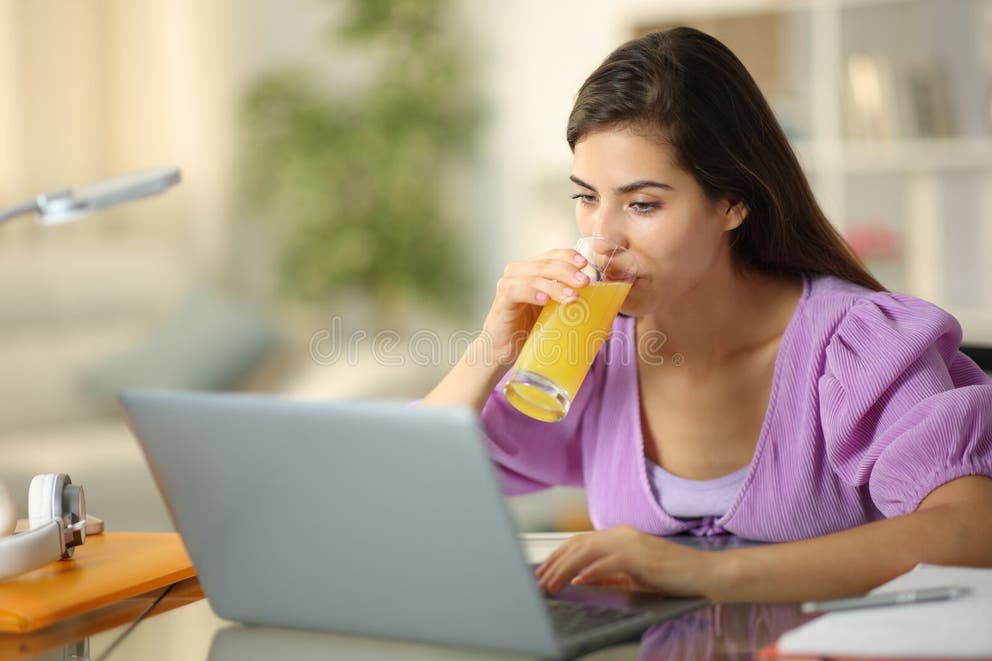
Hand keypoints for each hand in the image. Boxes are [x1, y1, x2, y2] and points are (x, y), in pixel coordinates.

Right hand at [479, 248, 590, 364]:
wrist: (503, 352)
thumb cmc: (529, 332)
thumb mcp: (554, 316)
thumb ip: (572, 310)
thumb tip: (607, 321)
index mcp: (534, 271)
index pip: (553, 255)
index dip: (569, 256)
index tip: (586, 265)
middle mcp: (520, 273)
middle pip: (546, 263)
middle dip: (568, 271)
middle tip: (585, 283)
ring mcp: (508, 284)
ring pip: (534, 276)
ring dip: (555, 284)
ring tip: (572, 297)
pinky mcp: (501, 300)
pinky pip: (516, 290)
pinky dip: (532, 292)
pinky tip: (545, 300)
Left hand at [535, 525, 713, 597]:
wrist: (705, 573)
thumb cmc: (672, 577)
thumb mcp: (633, 576)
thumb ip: (608, 575)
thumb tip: (579, 579)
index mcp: (620, 536)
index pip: (580, 542)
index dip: (558, 555)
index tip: (543, 570)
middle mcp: (622, 534)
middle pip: (579, 544)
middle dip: (555, 562)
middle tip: (539, 580)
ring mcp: (632, 543)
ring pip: (588, 551)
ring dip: (566, 568)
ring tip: (552, 584)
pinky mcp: (642, 556)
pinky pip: (611, 562)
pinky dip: (592, 570)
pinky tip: (579, 580)